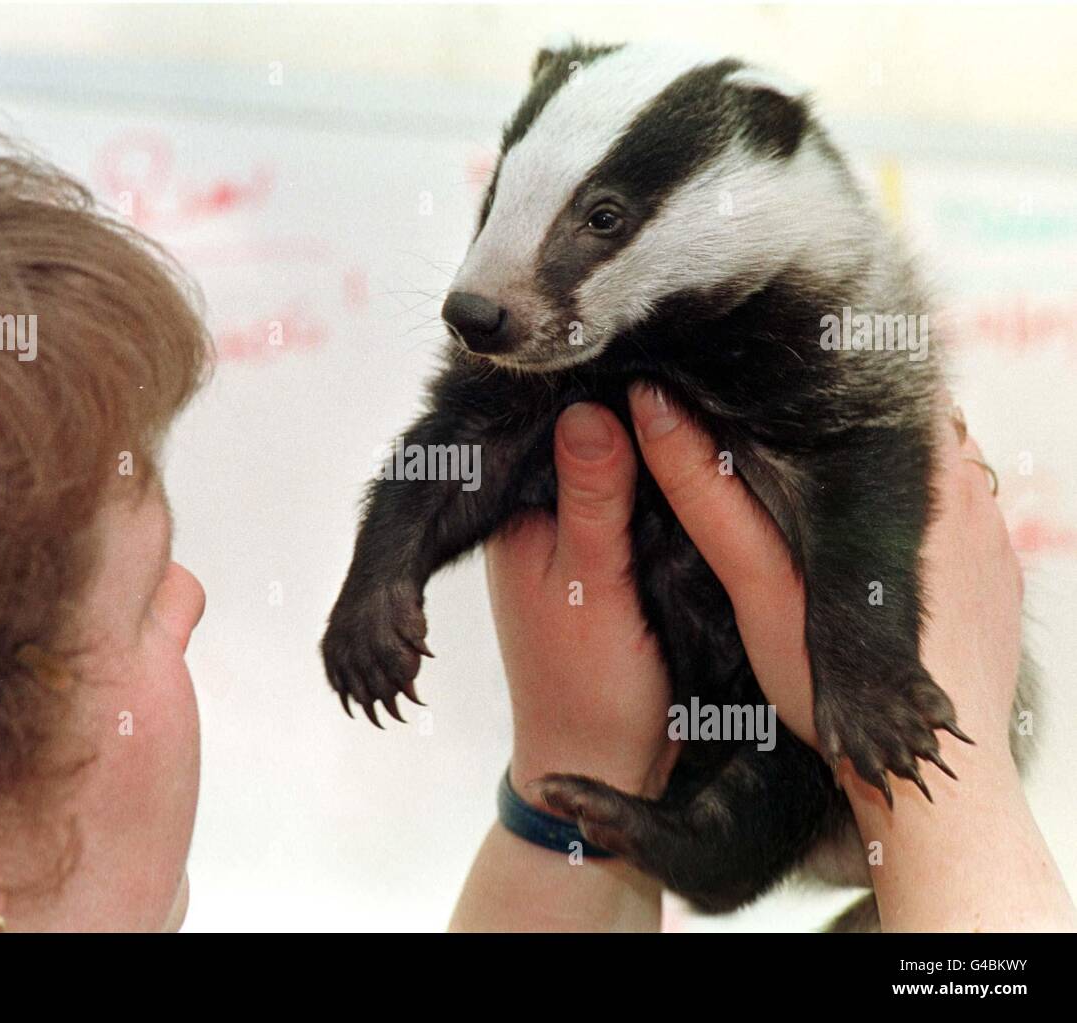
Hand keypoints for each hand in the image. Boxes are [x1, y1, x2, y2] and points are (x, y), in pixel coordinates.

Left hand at [486, 402, 678, 808]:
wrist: (605, 765)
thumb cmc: (588, 687)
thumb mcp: (592, 584)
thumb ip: (592, 501)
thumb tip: (588, 409)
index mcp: (519, 517)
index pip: (558, 428)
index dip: (606, 391)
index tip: (662, 360)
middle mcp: (543, 518)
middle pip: (591, 442)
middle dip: (637, 413)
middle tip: (704, 372)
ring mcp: (580, 538)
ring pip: (622, 469)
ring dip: (659, 445)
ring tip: (714, 398)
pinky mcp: (615, 559)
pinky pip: (642, 504)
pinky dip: (669, 485)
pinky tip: (709, 457)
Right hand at [624, 382, 1022, 790]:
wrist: (925, 781)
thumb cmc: (843, 688)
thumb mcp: (758, 584)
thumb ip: (708, 494)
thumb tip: (654, 409)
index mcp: (921, 478)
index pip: (881, 382)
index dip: (823, 378)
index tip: (776, 386)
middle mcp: (972, 496)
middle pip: (906, 420)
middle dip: (849, 425)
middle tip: (785, 439)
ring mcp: (992, 539)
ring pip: (933, 469)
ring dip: (883, 472)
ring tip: (824, 495)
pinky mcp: (997, 578)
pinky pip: (954, 517)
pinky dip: (911, 518)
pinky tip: (869, 556)